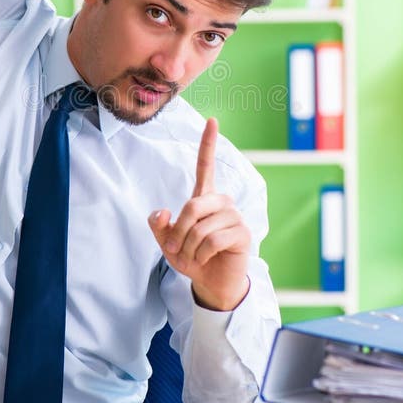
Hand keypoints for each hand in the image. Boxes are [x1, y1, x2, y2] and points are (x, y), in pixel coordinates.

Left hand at [148, 118, 250, 310]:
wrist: (211, 282)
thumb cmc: (192, 257)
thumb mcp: (167, 242)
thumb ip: (159, 226)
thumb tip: (162, 211)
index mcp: (204, 198)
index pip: (205, 166)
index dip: (208, 143)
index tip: (212, 120)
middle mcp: (222, 202)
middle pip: (192, 206)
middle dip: (178, 232)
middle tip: (175, 249)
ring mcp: (234, 216)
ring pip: (201, 227)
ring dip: (189, 247)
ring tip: (193, 256)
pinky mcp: (243, 233)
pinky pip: (212, 240)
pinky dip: (201, 254)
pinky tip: (206, 259)